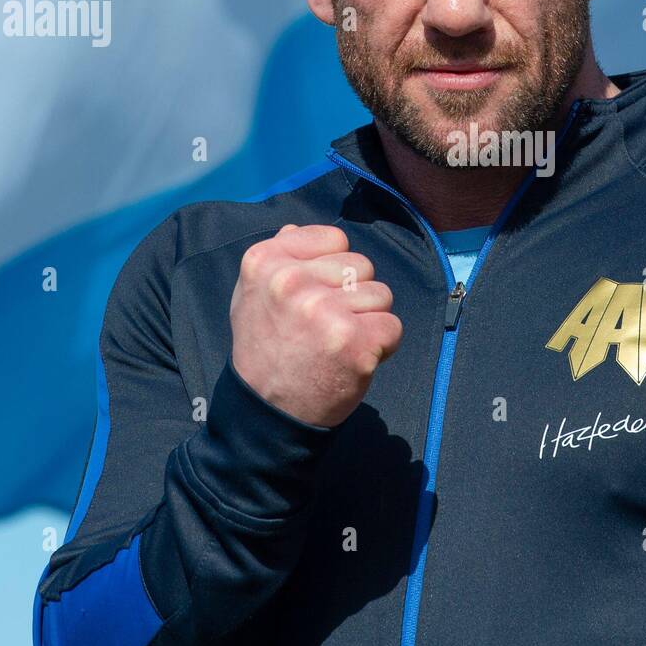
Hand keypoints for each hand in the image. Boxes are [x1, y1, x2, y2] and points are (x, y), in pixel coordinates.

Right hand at [229, 224, 402, 426]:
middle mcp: (292, 281)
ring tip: (337, 345)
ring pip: (381, 294)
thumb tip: (296, 230)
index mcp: (265, 262)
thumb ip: (277, 261)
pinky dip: (382, 346)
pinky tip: (352, 360)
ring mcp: (323, 310)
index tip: (314, 297)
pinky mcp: (353, 340)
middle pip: (361, 265)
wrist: (267, 414)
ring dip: (368, 321)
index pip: (335, 239)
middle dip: (354, 296)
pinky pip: (393, 326)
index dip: (334, 270)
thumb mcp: (252, 297)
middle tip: (325, 329)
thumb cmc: (266, 353)